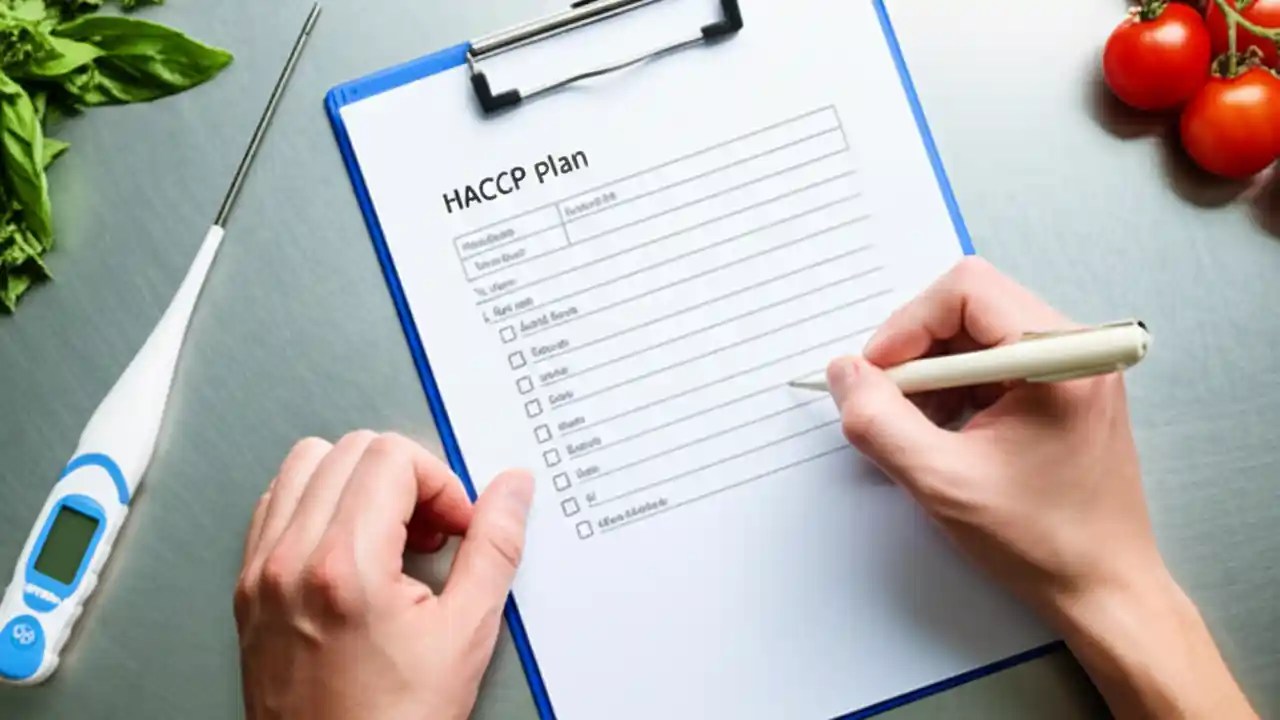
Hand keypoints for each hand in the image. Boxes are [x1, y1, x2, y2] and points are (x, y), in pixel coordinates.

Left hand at [234, 432, 533, 719]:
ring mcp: (261, 574)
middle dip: (405, 477)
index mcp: (345, 566)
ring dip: (357, 483)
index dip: (441, 481)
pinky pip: (274, 506)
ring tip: (392, 535)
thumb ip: (495, 547)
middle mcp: (291, 560)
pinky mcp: (248, 590)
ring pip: (304, 465)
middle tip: (434, 530)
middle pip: (350, 450)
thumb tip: (512, 489)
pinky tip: (353, 548)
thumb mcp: (466, 633)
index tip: (458, 525)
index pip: (392, 457)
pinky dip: (317, 507)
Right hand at [828, 258, 1155, 614]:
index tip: (879, 373)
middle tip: (890, 403)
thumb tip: (845, 374)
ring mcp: (1072, 368)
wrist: (1103, 589)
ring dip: (934, 374)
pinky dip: (956, 390)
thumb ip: (879, 422)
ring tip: (919, 428)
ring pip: (977, 334)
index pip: (968, 290)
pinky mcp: (1062, 390)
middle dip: (917, 352)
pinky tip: (945, 435)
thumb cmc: (1042, 541)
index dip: (908, 325)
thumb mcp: (941, 482)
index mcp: (1059, 358)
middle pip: (971, 307)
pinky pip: (994, 363)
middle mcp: (1075, 349)